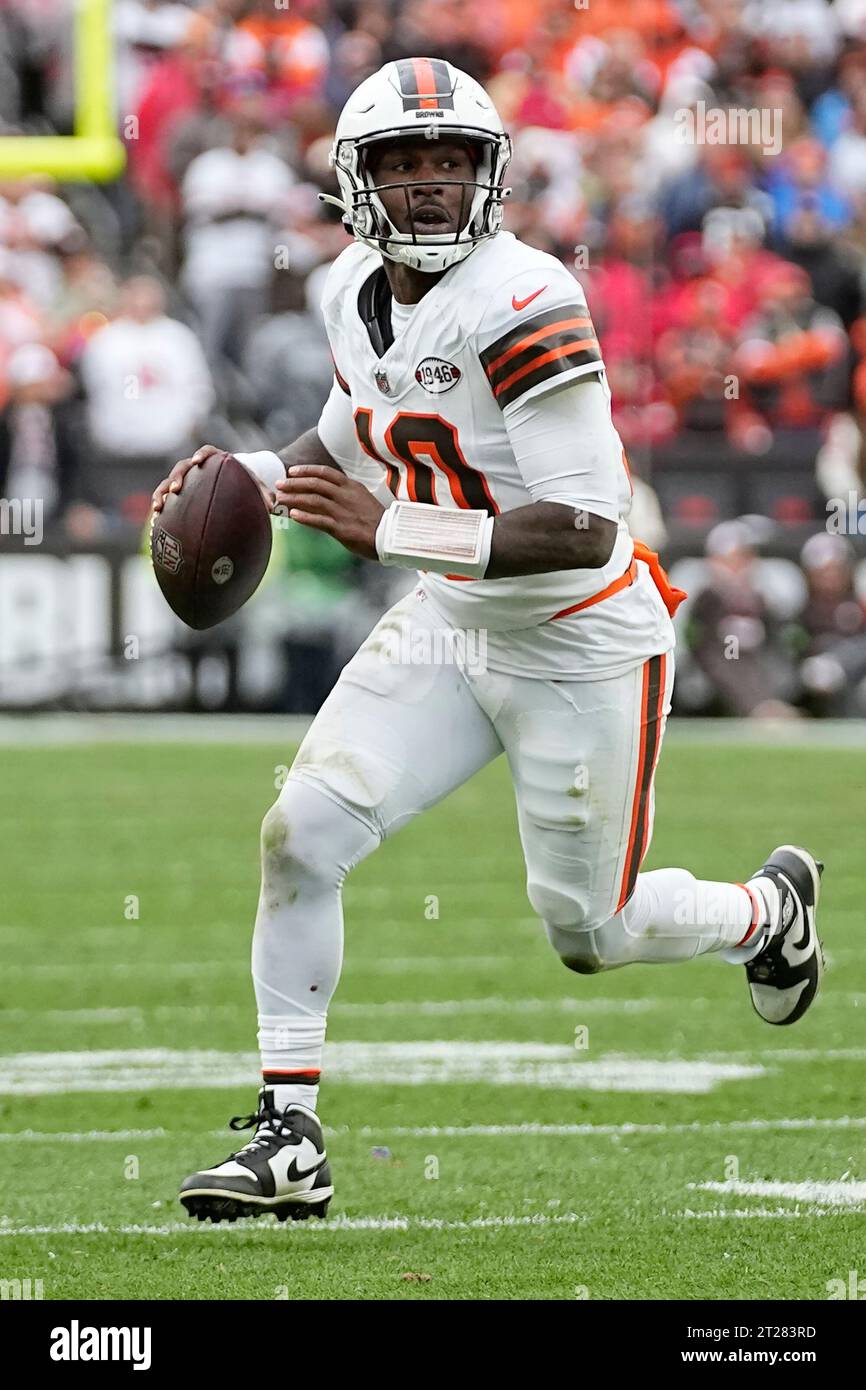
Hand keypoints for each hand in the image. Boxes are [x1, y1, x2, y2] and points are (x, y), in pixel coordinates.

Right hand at [152, 444, 273, 513]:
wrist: (234, 487)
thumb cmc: (245, 484)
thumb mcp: (255, 487)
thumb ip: (263, 493)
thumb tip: (273, 506)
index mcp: (215, 460)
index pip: (207, 452)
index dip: (202, 455)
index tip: (199, 461)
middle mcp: (196, 468)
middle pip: (182, 468)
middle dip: (177, 477)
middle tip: (176, 488)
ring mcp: (186, 481)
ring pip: (168, 484)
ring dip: (162, 493)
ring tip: (159, 507)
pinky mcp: (179, 495)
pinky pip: (167, 500)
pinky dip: (161, 508)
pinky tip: (156, 521)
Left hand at [274, 464, 384, 559]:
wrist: (390, 536)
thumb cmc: (375, 520)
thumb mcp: (361, 499)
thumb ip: (343, 494)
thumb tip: (323, 494)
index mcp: (351, 486)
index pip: (325, 472)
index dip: (307, 470)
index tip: (292, 471)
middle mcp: (346, 496)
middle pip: (315, 484)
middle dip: (294, 483)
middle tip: (279, 484)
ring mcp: (343, 511)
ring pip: (313, 500)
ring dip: (294, 498)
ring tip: (280, 499)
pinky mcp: (341, 528)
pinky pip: (319, 520)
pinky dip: (304, 517)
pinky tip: (293, 515)